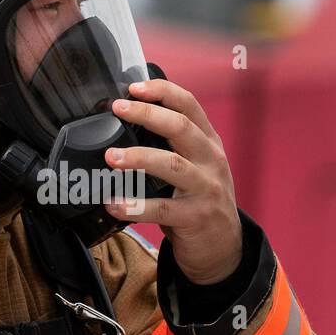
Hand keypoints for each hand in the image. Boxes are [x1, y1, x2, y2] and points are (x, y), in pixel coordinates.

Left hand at [105, 80, 242, 284]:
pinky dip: (135, 207)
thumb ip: (174, 146)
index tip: (134, 87)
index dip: (163, 91)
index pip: (190, 105)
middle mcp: (211, 161)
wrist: (224, 247)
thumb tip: (128, 123)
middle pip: (181, 128)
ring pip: (172, 165)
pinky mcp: (196, 217)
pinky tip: (114, 205)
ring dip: (138, 158)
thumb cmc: (200, 202)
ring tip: (111, 157)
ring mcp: (206, 189)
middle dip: (147, 114)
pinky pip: (162, 209)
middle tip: (118, 109)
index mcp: (208, 143)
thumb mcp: (197, 167)